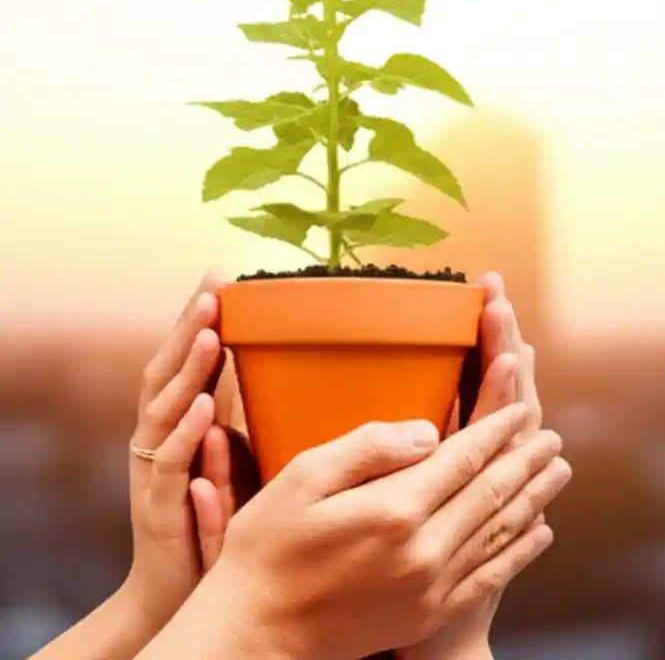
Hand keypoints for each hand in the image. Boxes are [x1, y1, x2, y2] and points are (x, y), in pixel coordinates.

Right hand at [124, 272, 234, 622]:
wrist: (180, 593)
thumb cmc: (219, 521)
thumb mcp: (241, 458)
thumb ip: (255, 417)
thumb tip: (305, 370)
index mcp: (180, 424)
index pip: (187, 360)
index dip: (200, 319)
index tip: (222, 276)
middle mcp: (161, 440)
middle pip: (167, 371)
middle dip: (188, 328)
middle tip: (212, 288)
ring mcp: (155, 472)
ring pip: (164, 411)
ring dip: (187, 371)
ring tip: (210, 333)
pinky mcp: (160, 509)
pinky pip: (171, 467)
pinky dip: (186, 437)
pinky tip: (204, 411)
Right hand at [139, 404, 562, 659]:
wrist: (255, 634)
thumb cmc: (265, 550)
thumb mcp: (301, 479)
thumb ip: (368, 447)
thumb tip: (429, 430)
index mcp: (396, 508)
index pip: (465, 457)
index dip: (498, 429)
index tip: (520, 409)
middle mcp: (425, 549)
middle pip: (493, 493)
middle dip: (527, 460)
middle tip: (551, 437)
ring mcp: (432, 586)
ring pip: (501, 532)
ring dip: (534, 498)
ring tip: (557, 472)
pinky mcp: (429, 612)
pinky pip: (491, 575)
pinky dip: (520, 551)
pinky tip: (539, 532)